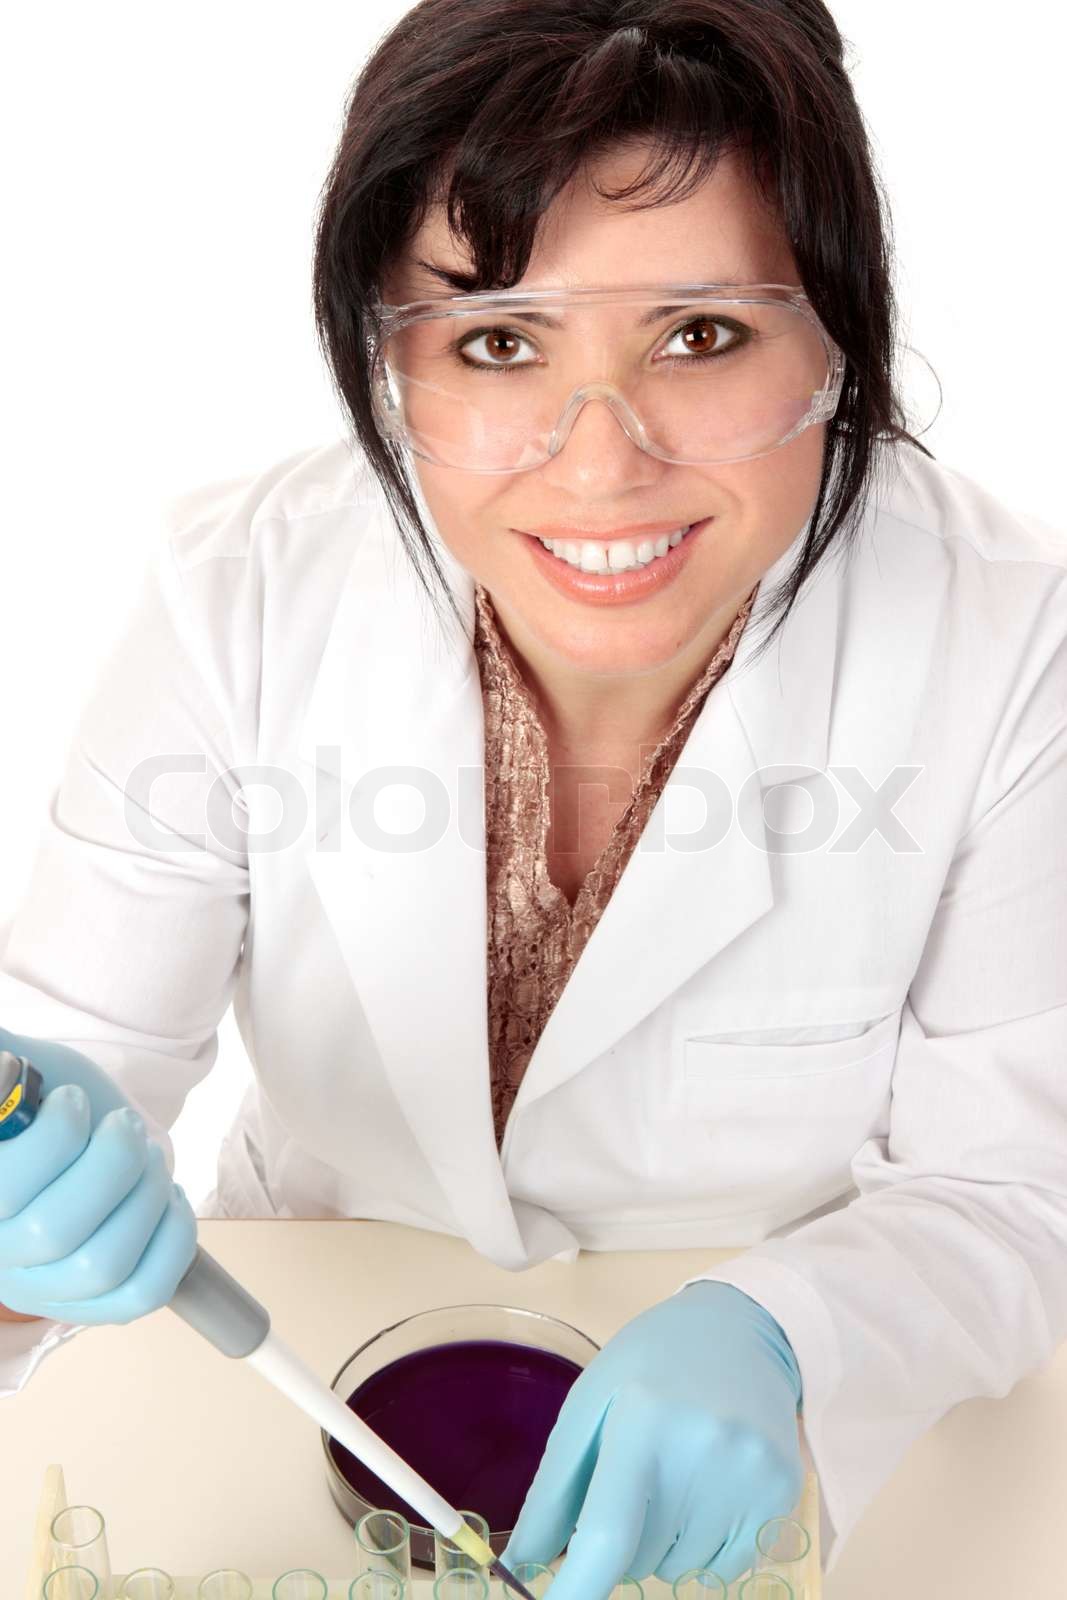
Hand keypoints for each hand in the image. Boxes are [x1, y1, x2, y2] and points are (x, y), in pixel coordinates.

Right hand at [0, 1026, 196, 1324]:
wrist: (75, 1134)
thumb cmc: (39, 1098)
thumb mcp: (16, 1062)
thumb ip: (9, 1061)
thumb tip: (8, 1067)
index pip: (8, 1186)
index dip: (56, 1137)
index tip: (75, 1100)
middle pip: (56, 1231)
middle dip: (112, 1163)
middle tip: (124, 1126)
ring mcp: (41, 1289)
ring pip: (103, 1263)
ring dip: (146, 1196)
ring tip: (149, 1158)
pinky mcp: (91, 1302)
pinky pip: (142, 1293)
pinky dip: (174, 1239)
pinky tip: (169, 1198)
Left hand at [500, 1281, 804, 1595]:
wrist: (744, 1329)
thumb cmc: (650, 1365)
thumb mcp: (590, 1403)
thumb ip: (555, 1488)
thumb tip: (522, 1563)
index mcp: (643, 1419)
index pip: (608, 1533)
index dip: (575, 1590)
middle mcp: (703, 1450)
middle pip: (637, 1559)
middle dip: (618, 1540)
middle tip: (634, 1478)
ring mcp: (750, 1475)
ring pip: (677, 1569)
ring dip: (662, 1542)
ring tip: (676, 1472)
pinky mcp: (782, 1494)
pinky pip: (723, 1570)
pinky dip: (703, 1546)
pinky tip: (709, 1487)